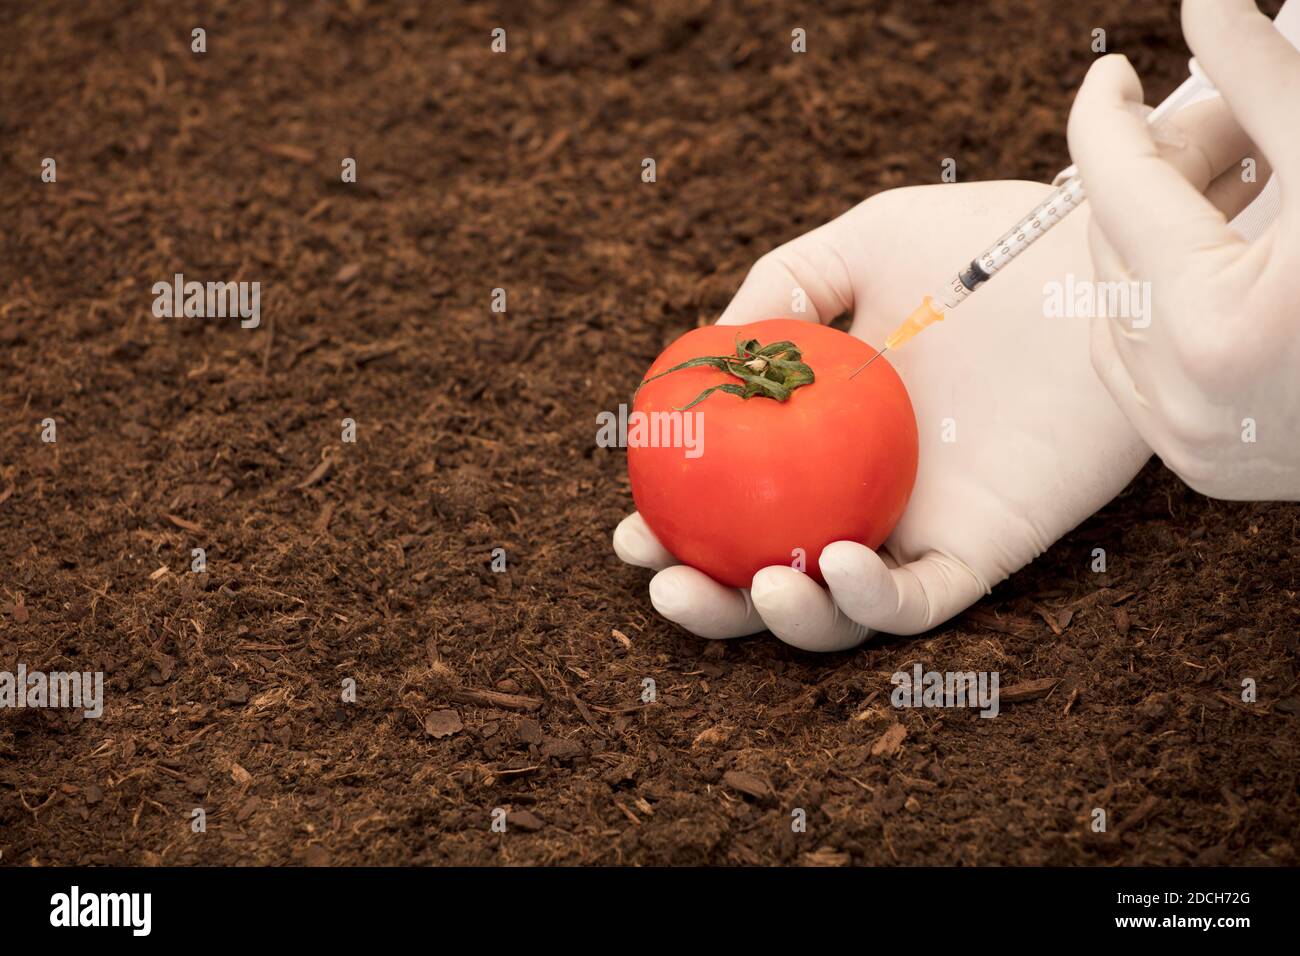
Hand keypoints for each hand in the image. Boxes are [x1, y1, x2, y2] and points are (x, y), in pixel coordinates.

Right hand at [615, 179, 1153, 649]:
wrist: (1100, 261)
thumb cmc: (986, 244)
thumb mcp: (868, 242)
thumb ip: (785, 285)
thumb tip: (715, 351)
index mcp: (823, 438)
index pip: (737, 502)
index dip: (679, 527)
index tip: (633, 527)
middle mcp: (862, 493)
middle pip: (772, 573)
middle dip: (711, 600)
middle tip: (666, 584)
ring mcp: (922, 526)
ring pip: (840, 611)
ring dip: (785, 618)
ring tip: (758, 586)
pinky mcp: (986, 548)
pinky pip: (920, 600)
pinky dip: (871, 600)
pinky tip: (837, 564)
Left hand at [1067, 0, 1299, 499]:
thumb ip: (1266, 85)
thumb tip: (1205, 7)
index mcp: (1222, 321)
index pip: (1117, 184)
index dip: (1106, 114)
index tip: (1110, 74)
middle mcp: (1187, 395)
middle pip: (1119, 239)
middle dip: (1165, 167)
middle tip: (1227, 121)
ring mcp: (1189, 441)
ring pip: (1121, 300)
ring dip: (1162, 230)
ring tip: (1242, 182)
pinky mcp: (1200, 465)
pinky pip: (1136, 360)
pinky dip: (1162, 299)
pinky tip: (1223, 258)